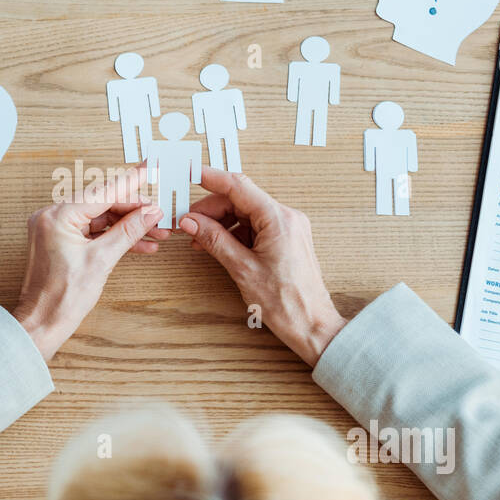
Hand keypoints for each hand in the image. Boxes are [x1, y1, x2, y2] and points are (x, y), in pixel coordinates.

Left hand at [14, 166, 166, 359]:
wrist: (42, 323)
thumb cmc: (61, 298)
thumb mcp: (102, 261)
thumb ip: (128, 232)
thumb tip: (150, 213)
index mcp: (58, 216)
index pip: (103, 192)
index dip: (131, 182)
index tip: (149, 168)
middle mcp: (52, 217)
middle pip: (103, 204)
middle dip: (134, 210)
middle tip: (160, 213)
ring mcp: (55, 229)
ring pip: (100, 218)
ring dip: (128, 226)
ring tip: (157, 232)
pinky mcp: (60, 241)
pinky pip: (92, 232)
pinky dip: (114, 237)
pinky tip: (140, 244)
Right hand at [178, 167, 346, 364]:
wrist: (312, 326)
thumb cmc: (286, 303)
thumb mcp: (242, 269)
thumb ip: (214, 240)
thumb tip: (191, 221)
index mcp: (278, 220)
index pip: (239, 186)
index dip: (211, 178)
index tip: (190, 174)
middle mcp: (286, 217)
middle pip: (240, 199)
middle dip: (211, 209)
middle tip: (186, 223)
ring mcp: (288, 228)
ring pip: (246, 213)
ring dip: (220, 222)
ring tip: (198, 240)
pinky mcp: (286, 239)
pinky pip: (255, 226)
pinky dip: (233, 233)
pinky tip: (217, 246)